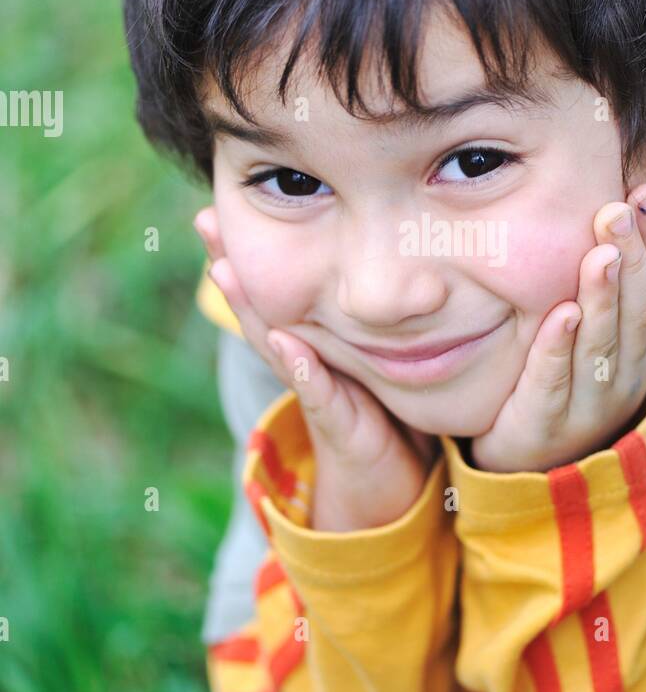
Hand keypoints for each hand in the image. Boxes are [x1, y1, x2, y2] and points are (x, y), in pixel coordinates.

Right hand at [193, 206, 440, 531]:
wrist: (395, 488)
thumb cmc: (389, 413)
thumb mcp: (380, 352)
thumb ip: (377, 311)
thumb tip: (394, 247)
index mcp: (315, 338)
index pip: (280, 285)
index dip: (252, 247)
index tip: (221, 203)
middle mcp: (307, 361)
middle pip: (264, 307)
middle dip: (231, 265)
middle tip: (204, 219)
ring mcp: (319, 393)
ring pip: (278, 345)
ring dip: (250, 310)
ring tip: (225, 268)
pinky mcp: (341, 426)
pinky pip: (320, 395)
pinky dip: (301, 369)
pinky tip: (286, 343)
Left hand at [468, 184, 645, 472]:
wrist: (535, 466)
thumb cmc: (575, 381)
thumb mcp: (613, 334)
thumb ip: (640, 284)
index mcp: (644, 344)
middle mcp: (625, 371)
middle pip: (638, 311)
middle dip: (631, 257)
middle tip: (618, 208)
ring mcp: (589, 401)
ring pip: (602, 345)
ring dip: (603, 296)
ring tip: (600, 252)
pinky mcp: (546, 423)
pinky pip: (554, 382)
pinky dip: (558, 348)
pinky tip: (560, 314)